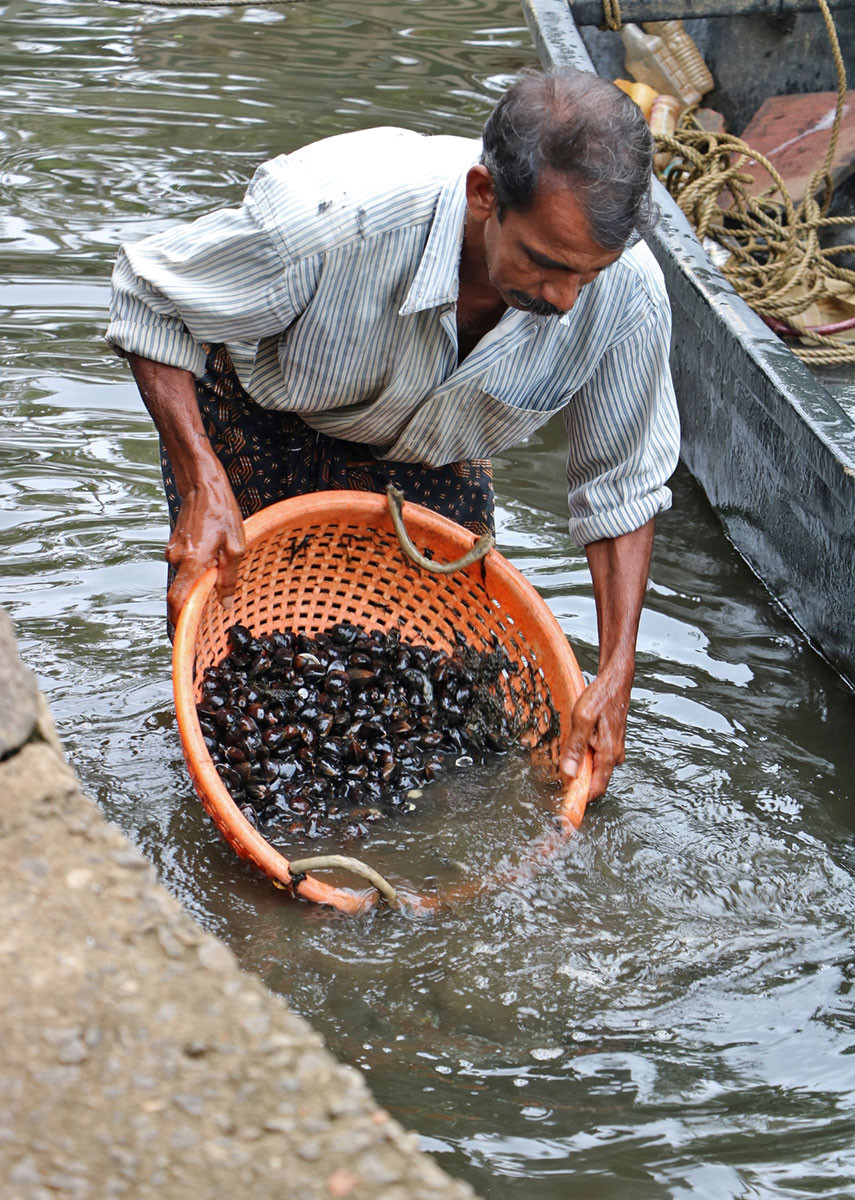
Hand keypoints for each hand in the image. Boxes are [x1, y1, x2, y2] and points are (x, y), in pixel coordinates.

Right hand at [165, 466, 245, 630]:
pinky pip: (183, 566)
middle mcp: (176, 558)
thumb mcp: (235, 547)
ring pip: (183, 578)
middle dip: (191, 604)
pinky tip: (210, 563)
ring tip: (216, 579)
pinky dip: (194, 572)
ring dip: (196, 584)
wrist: (202, 485)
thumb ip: (229, 578)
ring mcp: (173, 551)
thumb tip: (225, 603)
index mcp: (192, 561)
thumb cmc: (221, 512)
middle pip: (179, 592)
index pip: (178, 600)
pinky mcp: (174, 545)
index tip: (183, 634)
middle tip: (207, 614)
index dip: (179, 620)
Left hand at [559, 666, 631, 801]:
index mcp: (609, 754)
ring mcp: (614, 750)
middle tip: (556, 780)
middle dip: (576, 783)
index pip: (596, 789)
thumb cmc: (600, 697)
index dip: (580, 799)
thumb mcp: (581, 719)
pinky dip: (584, 758)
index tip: (564, 806)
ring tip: (563, 759)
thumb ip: (575, 747)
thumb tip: (568, 773)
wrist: (616, 681)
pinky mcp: (610, 743)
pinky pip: (596, 757)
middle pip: (594, 780)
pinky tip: (574, 748)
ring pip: (594, 768)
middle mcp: (614, 756)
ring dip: (579, 768)